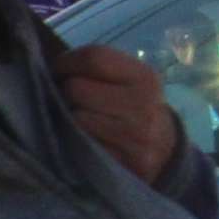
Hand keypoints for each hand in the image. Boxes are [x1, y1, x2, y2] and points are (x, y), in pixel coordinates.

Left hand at [60, 44, 177, 186]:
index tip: (56, 69)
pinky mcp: (123, 161)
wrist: (163, 149)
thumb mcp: (129, 80)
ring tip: (78, 117)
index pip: (94, 58)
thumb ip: (97, 68)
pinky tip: (85, 137)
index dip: (66, 61)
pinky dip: (77, 139)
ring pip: (75, 118)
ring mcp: (134, 136)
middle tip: (68, 97)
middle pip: (76, 88)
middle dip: (65, 91)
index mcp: (144, 77)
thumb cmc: (134, 106)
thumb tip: (54, 64)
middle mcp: (142, 104)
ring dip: (68, 117)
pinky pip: (81, 144)